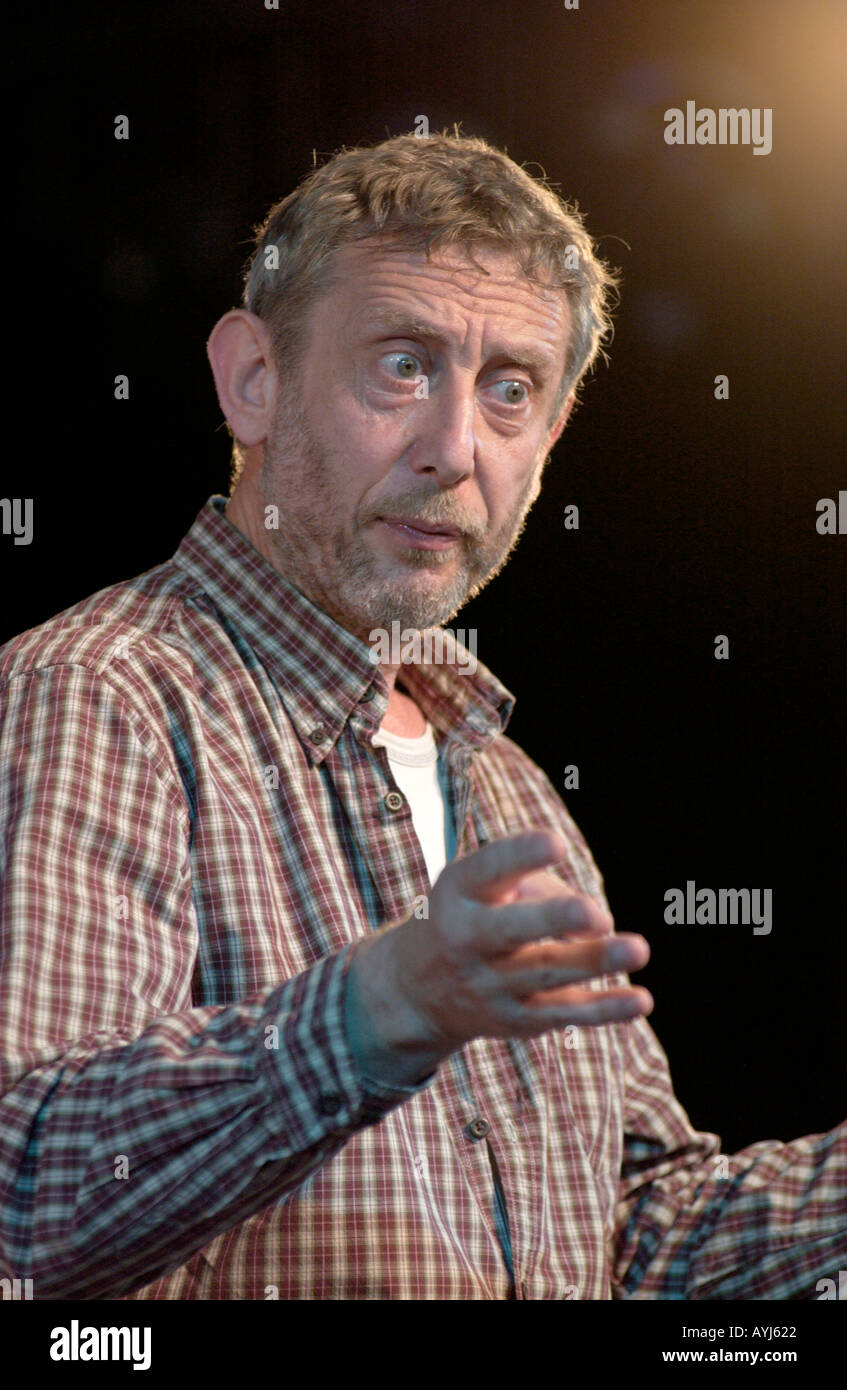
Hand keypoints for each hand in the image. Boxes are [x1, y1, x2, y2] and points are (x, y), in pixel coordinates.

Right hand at [345, 829, 651, 1086]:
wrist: (417, 991)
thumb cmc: (468, 914)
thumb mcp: (481, 885)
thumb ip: (536, 886)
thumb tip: (597, 925)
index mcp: (459, 893)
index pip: (488, 870)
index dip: (521, 855)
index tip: (558, 843)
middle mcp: (468, 940)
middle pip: (512, 931)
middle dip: (554, 920)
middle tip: (596, 913)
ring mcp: (491, 985)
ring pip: (547, 975)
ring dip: (594, 962)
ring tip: (638, 948)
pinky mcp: (517, 1019)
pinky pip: (566, 1013)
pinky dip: (605, 1008)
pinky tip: (640, 999)